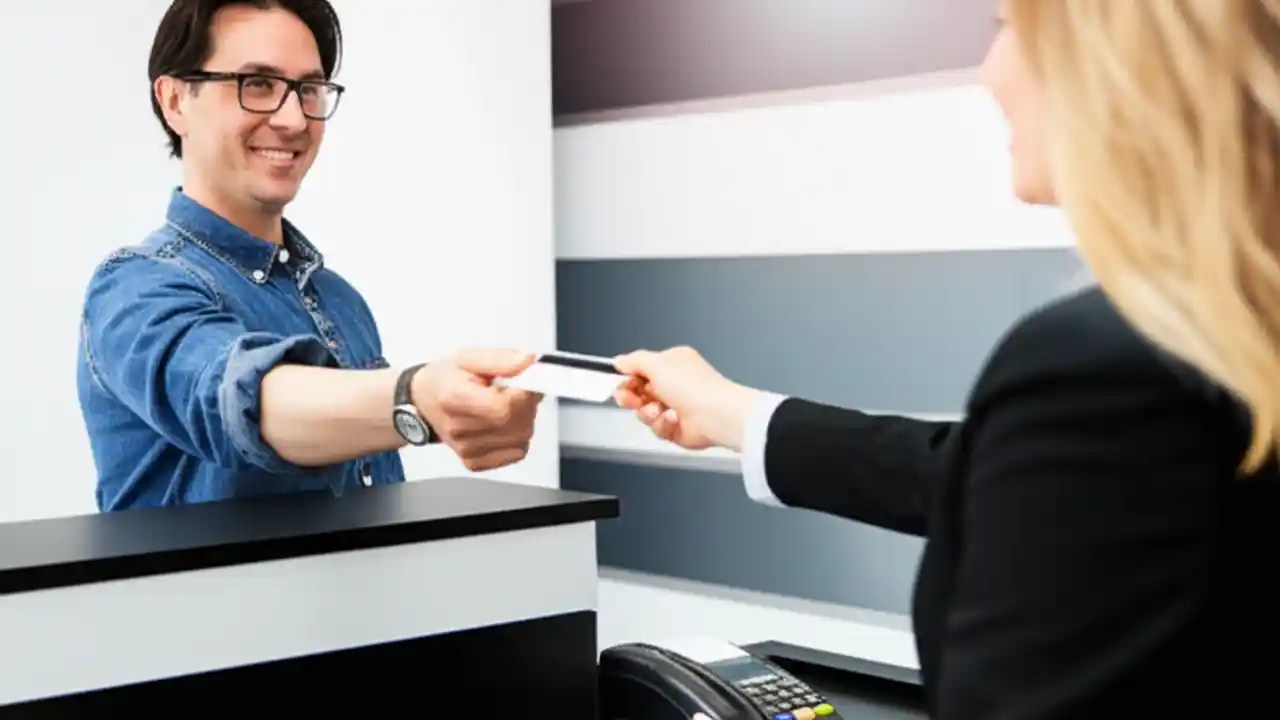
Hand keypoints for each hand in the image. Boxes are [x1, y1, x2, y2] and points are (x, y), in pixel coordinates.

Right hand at [411, 348, 541, 471]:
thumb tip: (527, 362)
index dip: (522, 395)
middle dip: (526, 405)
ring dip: (524, 420)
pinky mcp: (474, 462)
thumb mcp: (469, 357)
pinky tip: (503, 424)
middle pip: (517, 424)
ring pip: (521, 439)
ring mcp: (466, 449)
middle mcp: (459, 429)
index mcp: (455, 398)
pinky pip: (516, 452)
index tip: (519, 384)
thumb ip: (500, 359)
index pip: (505, 408)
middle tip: (512, 391)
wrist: (424, 400)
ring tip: (505, 405)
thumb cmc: (446, 378)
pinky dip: (517, 437)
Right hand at [612, 346, 760, 451]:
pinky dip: (662, 424)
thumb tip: (619, 361)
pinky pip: (656, 428)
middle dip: (630, 397)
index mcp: (672, 364)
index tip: (619, 383)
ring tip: (657, 410)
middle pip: (638, 393)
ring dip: (647, 413)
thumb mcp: (657, 363)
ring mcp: (675, 407)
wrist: (716, 416)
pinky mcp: (676, 428)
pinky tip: (673, 419)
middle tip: (630, 399)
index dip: (627, 378)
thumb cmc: (696, 387)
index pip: (641, 370)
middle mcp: (674, 385)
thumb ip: (634, 361)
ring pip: (644, 413)